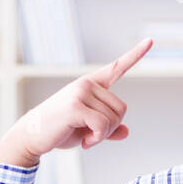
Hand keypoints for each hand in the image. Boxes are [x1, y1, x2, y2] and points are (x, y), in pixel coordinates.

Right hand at [0, 38, 153, 162]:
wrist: (32, 136)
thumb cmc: (59, 130)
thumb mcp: (87, 129)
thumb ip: (107, 129)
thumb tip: (126, 132)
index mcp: (91, 85)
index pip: (116, 67)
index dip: (135, 55)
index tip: (150, 41)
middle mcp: (87, 84)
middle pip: (121, 110)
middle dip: (110, 129)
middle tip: (92, 135)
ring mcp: (81, 92)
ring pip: (113, 120)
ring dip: (102, 136)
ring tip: (85, 138)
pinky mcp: (75, 106)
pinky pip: (102, 126)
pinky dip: (97, 139)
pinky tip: (84, 143)